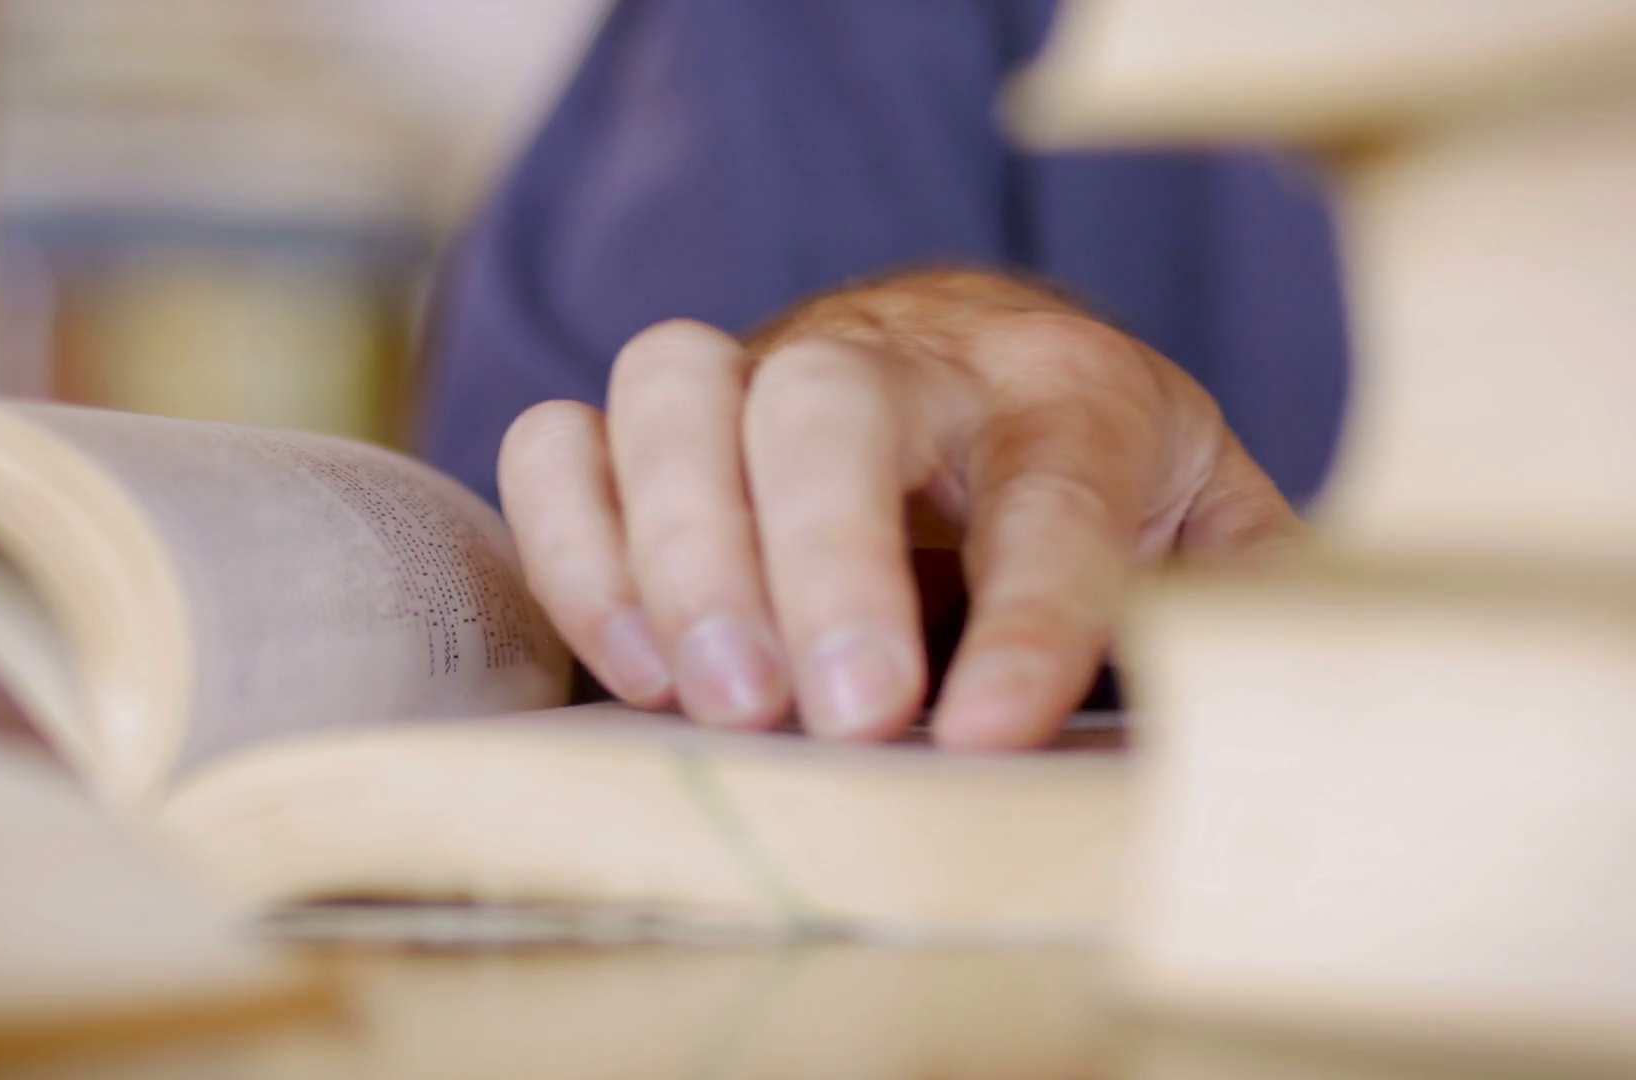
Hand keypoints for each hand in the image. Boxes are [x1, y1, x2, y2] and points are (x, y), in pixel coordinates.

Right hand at [497, 269, 1298, 748]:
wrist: (970, 367)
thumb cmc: (1091, 474)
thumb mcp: (1201, 521)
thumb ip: (1248, 592)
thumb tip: (1291, 694)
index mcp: (1064, 387)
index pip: (1046, 493)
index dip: (1022, 617)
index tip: (980, 741)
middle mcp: (899, 354)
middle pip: (828, 400)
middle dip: (818, 560)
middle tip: (836, 717)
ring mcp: (758, 369)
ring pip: (671, 387)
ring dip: (675, 553)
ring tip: (720, 703)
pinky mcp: (652, 421)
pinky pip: (559, 439)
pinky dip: (574, 547)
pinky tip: (636, 666)